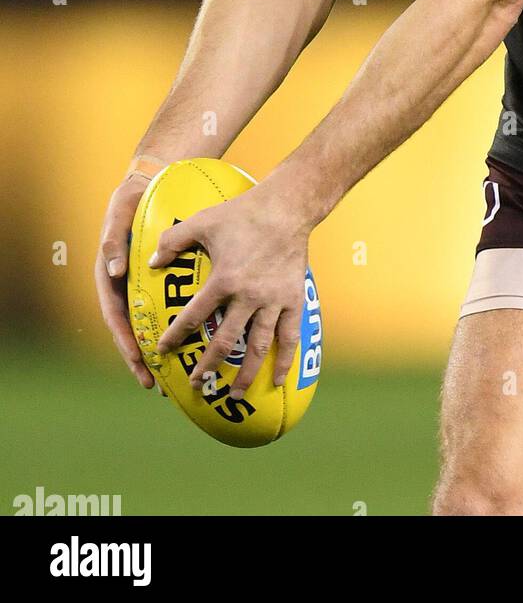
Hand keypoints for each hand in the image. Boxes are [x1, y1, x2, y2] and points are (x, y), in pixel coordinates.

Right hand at [96, 176, 155, 388]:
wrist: (146, 187)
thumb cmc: (130, 202)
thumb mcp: (118, 216)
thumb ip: (113, 240)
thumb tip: (114, 270)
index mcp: (109, 277)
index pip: (115, 316)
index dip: (125, 340)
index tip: (137, 359)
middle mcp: (123, 287)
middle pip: (130, 330)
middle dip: (139, 359)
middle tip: (153, 385)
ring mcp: (139, 286)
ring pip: (146, 325)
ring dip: (155, 352)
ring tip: (169, 379)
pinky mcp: (157, 281)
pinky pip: (163, 308)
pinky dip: (173, 327)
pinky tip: (191, 344)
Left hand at [151, 186, 310, 397]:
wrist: (287, 207)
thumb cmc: (241, 212)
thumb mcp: (201, 221)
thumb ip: (172, 241)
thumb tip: (149, 262)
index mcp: (223, 280)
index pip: (194, 317)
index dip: (175, 336)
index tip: (162, 352)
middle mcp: (247, 296)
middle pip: (224, 341)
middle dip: (207, 366)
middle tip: (195, 383)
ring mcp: (272, 300)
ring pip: (257, 346)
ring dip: (245, 374)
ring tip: (235, 395)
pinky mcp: (293, 299)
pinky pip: (289, 335)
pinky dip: (284, 359)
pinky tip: (279, 379)